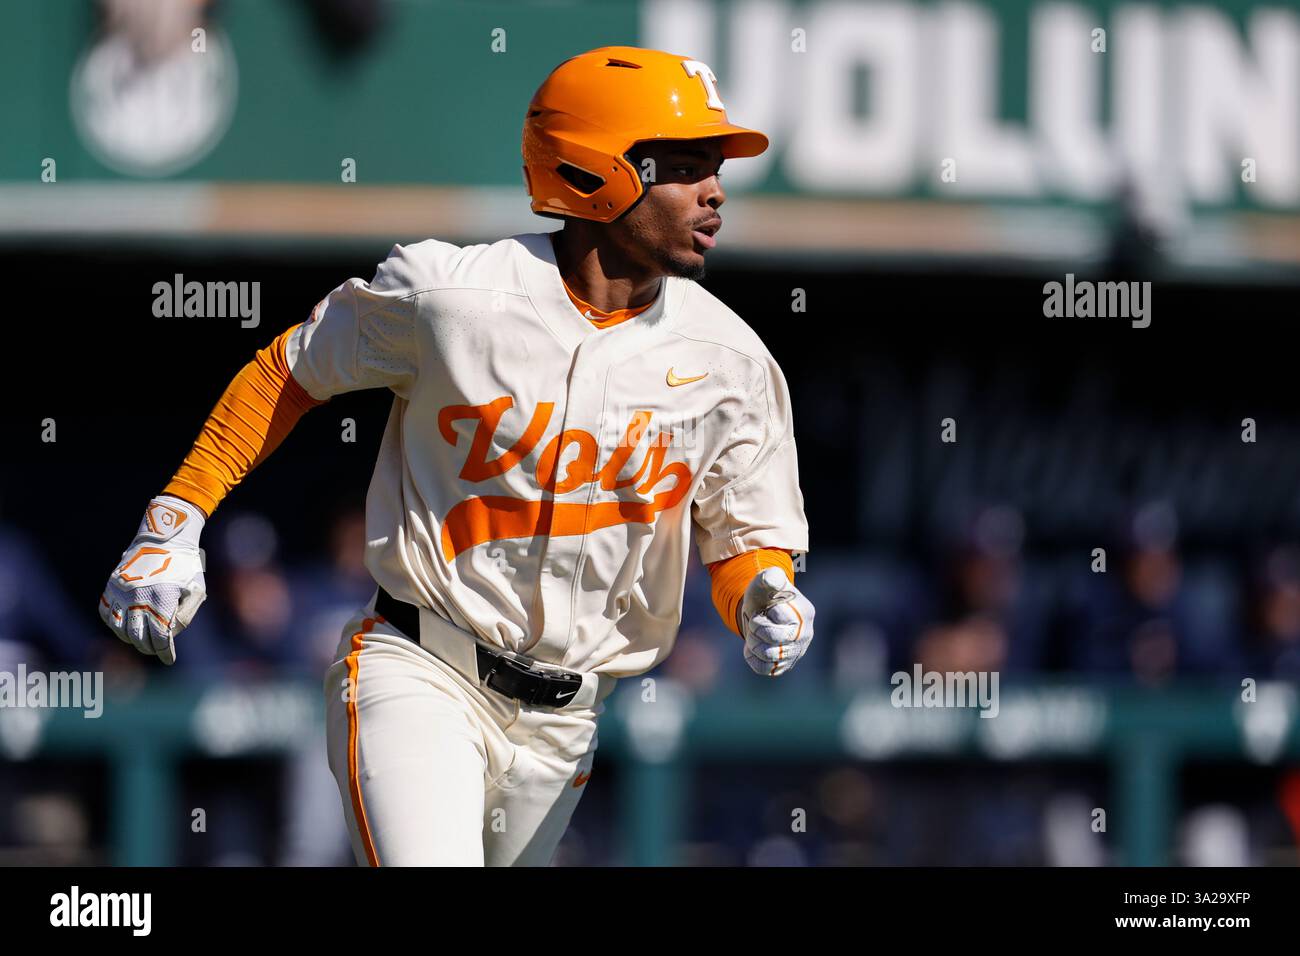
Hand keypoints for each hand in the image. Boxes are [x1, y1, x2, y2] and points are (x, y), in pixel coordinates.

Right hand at [99, 495, 206, 665]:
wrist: (163, 538)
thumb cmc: (184, 566)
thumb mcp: (196, 589)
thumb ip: (186, 615)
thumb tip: (170, 635)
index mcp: (162, 598)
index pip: (160, 637)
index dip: (164, 652)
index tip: (169, 659)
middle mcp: (139, 597)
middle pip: (139, 637)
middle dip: (149, 648)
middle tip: (156, 650)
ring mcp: (122, 592)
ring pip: (120, 629)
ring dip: (132, 639)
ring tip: (142, 640)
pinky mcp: (111, 586)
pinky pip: (106, 614)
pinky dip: (114, 625)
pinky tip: (126, 627)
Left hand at [739, 567, 814, 676]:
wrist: (760, 614)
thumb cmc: (765, 596)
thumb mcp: (765, 582)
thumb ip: (770, 577)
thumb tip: (772, 579)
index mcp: (804, 614)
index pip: (780, 617)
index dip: (765, 613)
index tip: (766, 608)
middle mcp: (804, 635)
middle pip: (775, 639)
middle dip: (757, 629)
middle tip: (756, 622)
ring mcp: (796, 653)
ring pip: (768, 656)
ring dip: (753, 643)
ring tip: (755, 634)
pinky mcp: (784, 666)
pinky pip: (764, 669)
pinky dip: (753, 657)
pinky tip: (755, 646)